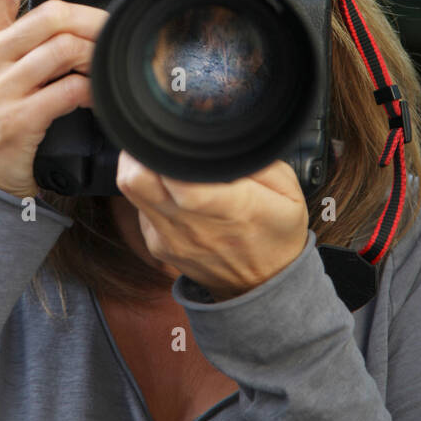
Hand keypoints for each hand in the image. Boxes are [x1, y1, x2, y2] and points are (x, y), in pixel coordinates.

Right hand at [0, 0, 108, 198]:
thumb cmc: (4, 116)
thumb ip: (33, 40)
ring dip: (99, 56)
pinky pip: (70, 90)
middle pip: (52, 14)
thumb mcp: (4, 70)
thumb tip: (88, 12)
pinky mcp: (17, 120)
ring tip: (109, 66)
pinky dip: (95, 90)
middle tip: (116, 34)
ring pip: (65, 49)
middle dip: (95, 20)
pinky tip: (101, 96)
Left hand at [115, 151, 309, 299]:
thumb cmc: (276, 234)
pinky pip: (140, 207)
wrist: (263, 286)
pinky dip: (149, 191)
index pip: (183, 182)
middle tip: (160, 138)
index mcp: (232, 209)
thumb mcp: (289, 192)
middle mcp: (194, 226)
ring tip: (165, 159)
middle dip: (144, 151)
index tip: (175, 134)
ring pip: (132, 190)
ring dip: (142, 167)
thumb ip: (260, 161)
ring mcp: (170, 238)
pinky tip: (171, 189)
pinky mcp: (157, 245)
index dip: (168, 152)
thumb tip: (228, 136)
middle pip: (140, 180)